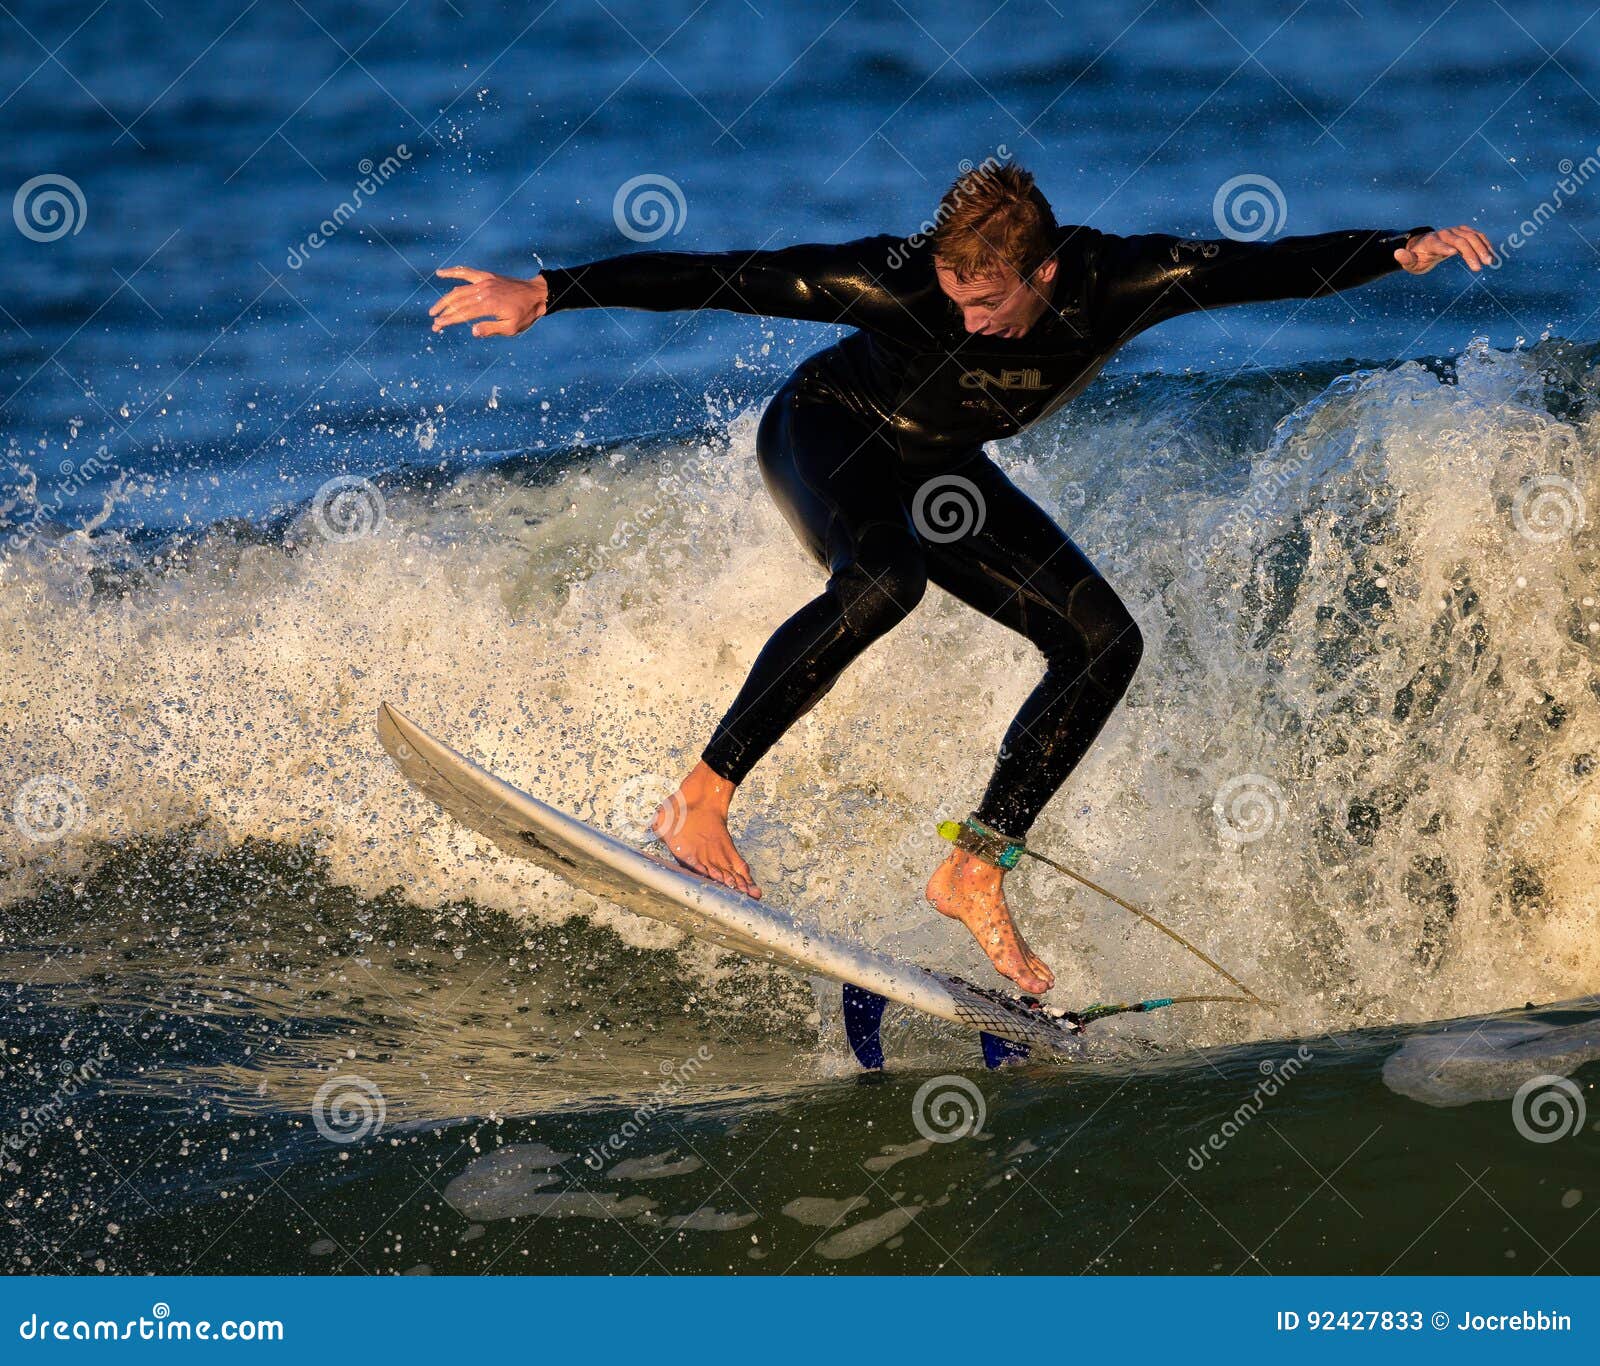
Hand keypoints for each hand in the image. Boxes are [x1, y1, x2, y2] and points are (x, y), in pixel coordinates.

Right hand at [429, 267, 547, 336]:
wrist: (537, 294)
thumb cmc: (526, 314)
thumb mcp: (512, 328)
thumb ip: (491, 329)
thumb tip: (472, 331)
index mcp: (489, 305)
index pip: (462, 313)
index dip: (448, 320)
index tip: (438, 326)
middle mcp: (484, 291)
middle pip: (457, 301)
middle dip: (443, 312)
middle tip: (434, 322)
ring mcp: (484, 281)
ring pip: (458, 289)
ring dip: (445, 299)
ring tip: (434, 309)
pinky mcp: (487, 276)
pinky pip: (466, 272)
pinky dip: (453, 272)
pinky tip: (440, 273)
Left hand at [1394, 226, 1494, 273]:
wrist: (1424, 246)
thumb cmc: (1416, 257)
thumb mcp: (1408, 262)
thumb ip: (1405, 259)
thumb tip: (1397, 253)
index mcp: (1430, 242)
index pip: (1438, 244)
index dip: (1444, 248)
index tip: (1453, 254)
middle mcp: (1444, 234)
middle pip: (1459, 241)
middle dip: (1470, 253)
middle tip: (1478, 267)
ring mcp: (1455, 231)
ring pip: (1471, 237)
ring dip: (1481, 248)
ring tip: (1489, 262)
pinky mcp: (1464, 232)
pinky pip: (1477, 236)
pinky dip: (1485, 244)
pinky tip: (1491, 255)